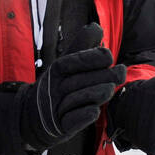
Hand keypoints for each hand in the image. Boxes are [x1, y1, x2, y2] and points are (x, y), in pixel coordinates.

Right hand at [16, 23, 125, 151]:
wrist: (33, 117)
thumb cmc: (58, 85)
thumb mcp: (67, 64)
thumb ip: (82, 46)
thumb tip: (97, 27)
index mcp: (56, 71)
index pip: (71, 61)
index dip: (90, 58)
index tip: (109, 55)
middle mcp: (54, 88)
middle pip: (77, 81)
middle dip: (101, 76)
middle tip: (121, 72)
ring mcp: (55, 108)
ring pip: (74, 100)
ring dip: (94, 94)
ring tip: (110, 88)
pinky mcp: (60, 127)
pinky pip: (70, 121)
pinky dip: (82, 116)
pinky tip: (95, 111)